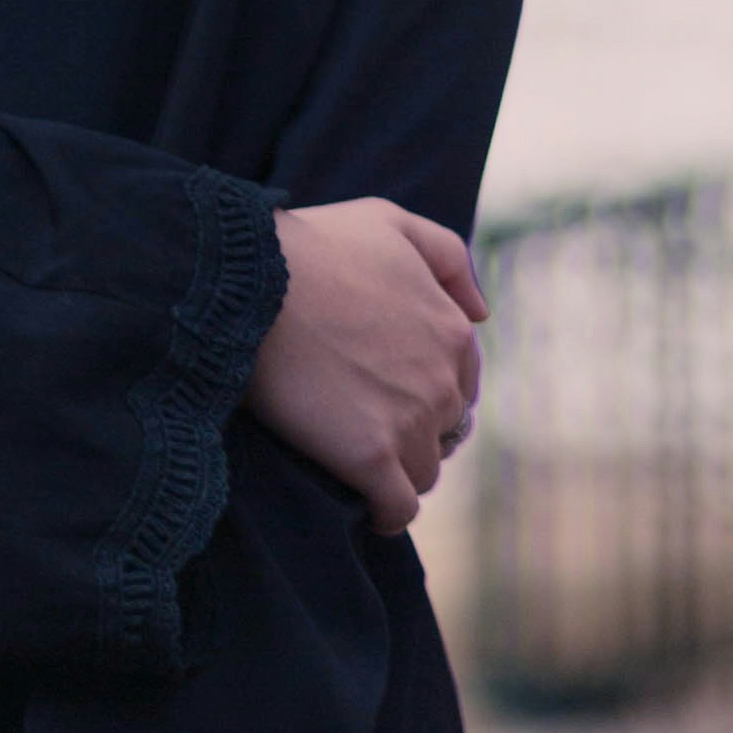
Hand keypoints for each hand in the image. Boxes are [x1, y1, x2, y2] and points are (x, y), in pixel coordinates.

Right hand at [242, 193, 486, 531]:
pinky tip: (363, 503)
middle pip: (443, 430)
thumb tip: (482, 313)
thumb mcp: (388, 220)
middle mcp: (442, 381)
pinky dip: (385, 513)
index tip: (387, 389)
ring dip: (397, 470)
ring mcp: (409, 422)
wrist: (250, 282)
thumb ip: (448, 257)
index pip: (461, 384)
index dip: (425, 388)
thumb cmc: (312, 246)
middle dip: (412, 428)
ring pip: (422, 473)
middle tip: (362, 418)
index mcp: (452, 331)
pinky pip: (397, 510)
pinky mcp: (371, 458)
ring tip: (355, 456)